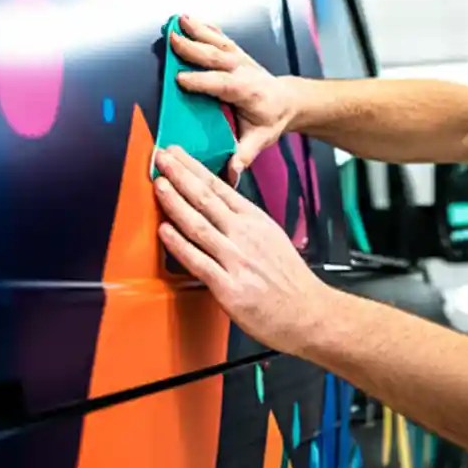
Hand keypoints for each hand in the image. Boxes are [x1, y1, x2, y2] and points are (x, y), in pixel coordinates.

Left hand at [152, 145, 339, 354]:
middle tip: (162, 158)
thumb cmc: (289, 279)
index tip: (176, 154)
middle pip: (207, 198)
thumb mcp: (270, 236)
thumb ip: (243, 221)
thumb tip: (216, 206)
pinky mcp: (229, 287)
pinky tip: (164, 231)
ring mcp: (236, 259)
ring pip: (199, 225)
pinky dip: (179, 245)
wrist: (308, 313)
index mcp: (254, 220)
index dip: (194, 168)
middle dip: (180, 175)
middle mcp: (245, 235)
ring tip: (159, 185)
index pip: (219, 187)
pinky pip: (199, 261)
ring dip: (175, 203)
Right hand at [171, 15, 296, 184]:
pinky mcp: (236, 53)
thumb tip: (231, 173)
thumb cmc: (271, 120)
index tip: (181, 79)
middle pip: (217, 58)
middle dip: (195, 49)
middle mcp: (244, 71)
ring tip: (179, 21)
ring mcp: (240, 60)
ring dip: (198, 31)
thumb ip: (243, 155)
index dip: (203, 82)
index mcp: (248, 93)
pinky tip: (190, 19)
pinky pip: (220, 38)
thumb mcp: (260, 140)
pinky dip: (206, 27)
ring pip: (218, 43)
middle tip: (173, 41)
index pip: (223, 85)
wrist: (288, 101)